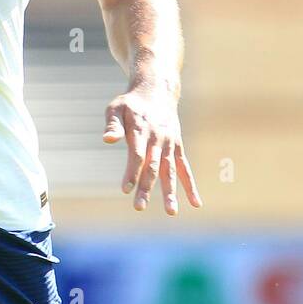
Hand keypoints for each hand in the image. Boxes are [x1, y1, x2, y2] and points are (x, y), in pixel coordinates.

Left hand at [103, 87, 200, 214]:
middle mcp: (158, 138)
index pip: (137, 155)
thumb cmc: (131, 103)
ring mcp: (170, 144)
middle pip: (153, 166)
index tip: (126, 189)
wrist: (157, 91)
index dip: (132, 172)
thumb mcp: (116, 108)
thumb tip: (107, 139)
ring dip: (170, 191)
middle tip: (139, 207)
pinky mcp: (177, 148)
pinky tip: (195, 203)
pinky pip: (185, 168)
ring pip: (170, 171)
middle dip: (147, 187)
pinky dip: (190, 185)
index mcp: (141, 130)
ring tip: (171, 212)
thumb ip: (112, 124)